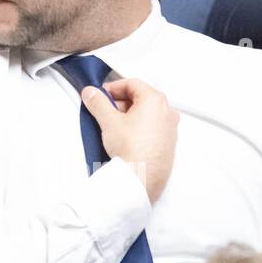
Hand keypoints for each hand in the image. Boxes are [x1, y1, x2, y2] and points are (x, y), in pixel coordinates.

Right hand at [81, 77, 178, 204]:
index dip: (113, 87)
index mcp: (155, 100)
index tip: (101, 95)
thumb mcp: (108, 120)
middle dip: (120, 102)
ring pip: (147, 113)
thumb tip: (91, 93)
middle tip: (105, 110)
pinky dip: (139, 127)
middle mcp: (167, 112)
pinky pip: (153, 127)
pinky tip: (126, 138)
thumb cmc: (131, 149)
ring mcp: (170, 129)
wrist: (141, 179)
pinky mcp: (168, 144)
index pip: (132, 84)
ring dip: (129, 114)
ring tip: (114, 126)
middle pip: (141, 97)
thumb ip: (97, 102)